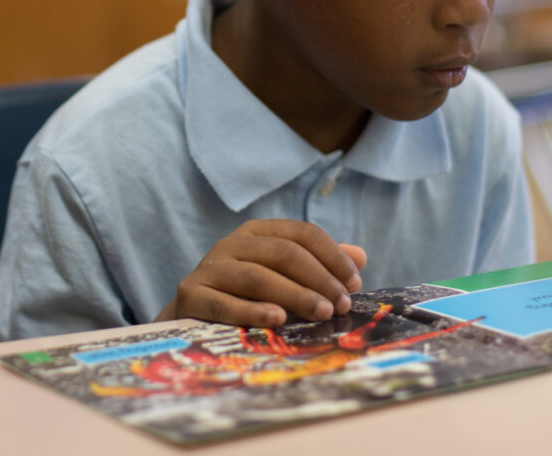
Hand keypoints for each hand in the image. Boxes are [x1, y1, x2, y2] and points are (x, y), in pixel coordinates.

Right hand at [156, 219, 367, 327]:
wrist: (192, 315)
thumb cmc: (246, 295)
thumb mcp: (282, 275)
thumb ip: (319, 264)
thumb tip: (360, 256)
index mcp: (257, 232)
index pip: (301, 234)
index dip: (332, 256)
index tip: (354, 283)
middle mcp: (232, 243)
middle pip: (283, 253)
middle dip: (318, 278)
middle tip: (341, 305)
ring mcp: (210, 267)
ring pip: (258, 276)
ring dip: (295, 295)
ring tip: (322, 313)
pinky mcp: (191, 294)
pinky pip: (224, 303)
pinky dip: (253, 311)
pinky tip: (278, 320)